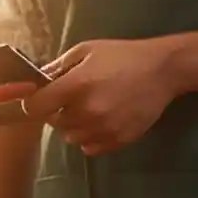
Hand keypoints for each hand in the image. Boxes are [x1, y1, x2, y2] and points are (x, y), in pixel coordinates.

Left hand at [20, 38, 182, 155]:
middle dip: (57, 112)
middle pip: (54, 123)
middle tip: (71, 100)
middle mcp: (88, 111)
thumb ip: (58, 66)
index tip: (40, 99)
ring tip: (88, 110)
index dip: (35, 103)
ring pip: (71, 137)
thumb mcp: (87, 50)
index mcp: (76, 85)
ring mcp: (104, 128)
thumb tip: (36, 79)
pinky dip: (90, 137)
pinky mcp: (119, 140)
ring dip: (73, 126)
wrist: (163, 70)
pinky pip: (90, 147)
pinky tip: (100, 121)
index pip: (36, 107)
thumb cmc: (122, 56)